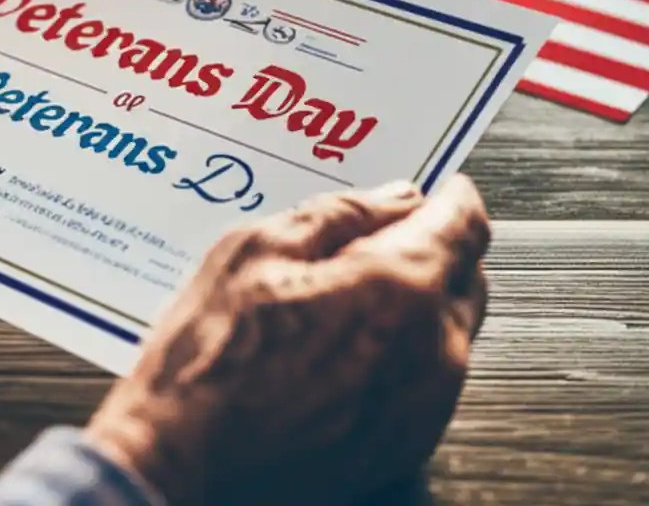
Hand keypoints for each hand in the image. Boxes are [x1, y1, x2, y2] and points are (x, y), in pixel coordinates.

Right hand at [85, 176, 489, 503]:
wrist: (181, 458)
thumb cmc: (210, 358)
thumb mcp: (257, 249)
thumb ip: (340, 214)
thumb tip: (395, 198)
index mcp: (399, 287)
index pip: (465, 223)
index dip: (450, 196)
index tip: (435, 190)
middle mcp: (431, 349)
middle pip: (467, 277)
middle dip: (432, 250)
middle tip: (376, 242)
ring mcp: (423, 406)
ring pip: (449, 332)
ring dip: (416, 306)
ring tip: (343, 302)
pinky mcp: (403, 445)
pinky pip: (425, 383)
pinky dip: (400, 356)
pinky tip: (339, 353)